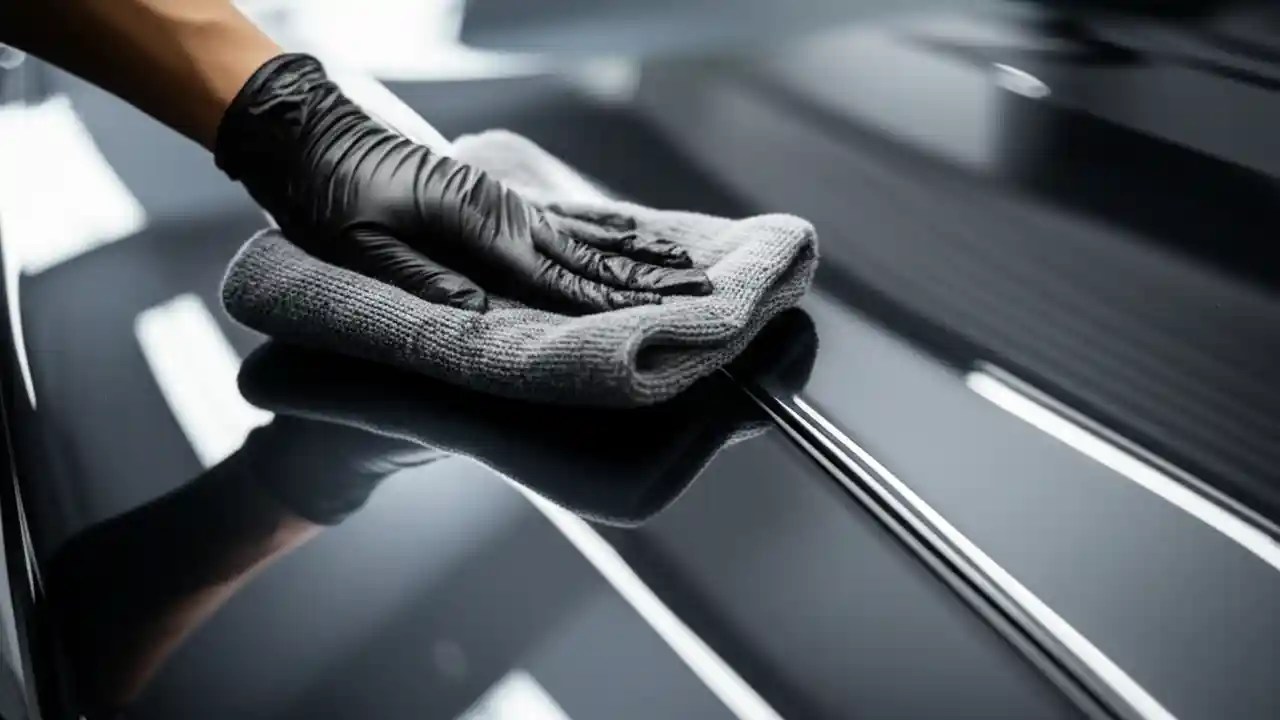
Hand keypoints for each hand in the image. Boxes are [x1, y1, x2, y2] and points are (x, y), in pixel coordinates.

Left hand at [214, 54, 712, 312]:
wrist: (307, 133)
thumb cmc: (325, 192)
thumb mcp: (356, 247)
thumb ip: (420, 280)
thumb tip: (477, 317)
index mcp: (473, 223)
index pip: (553, 274)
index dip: (608, 300)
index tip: (661, 316)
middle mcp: (501, 209)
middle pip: (588, 253)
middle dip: (647, 277)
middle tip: (703, 293)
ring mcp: (502, 200)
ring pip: (585, 234)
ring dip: (637, 254)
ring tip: (686, 267)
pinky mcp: (494, 198)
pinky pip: (563, 217)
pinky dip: (604, 228)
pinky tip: (628, 234)